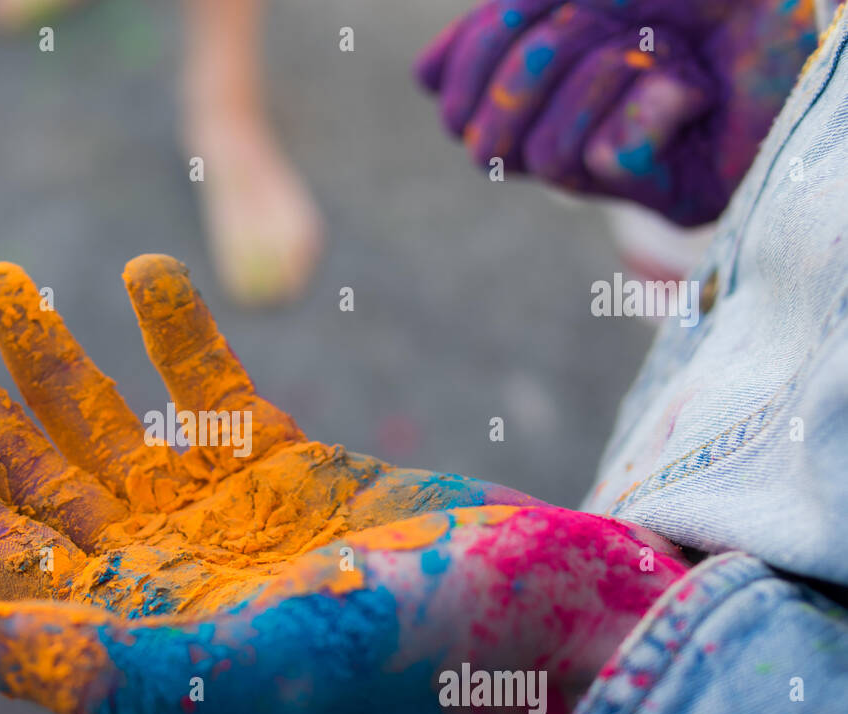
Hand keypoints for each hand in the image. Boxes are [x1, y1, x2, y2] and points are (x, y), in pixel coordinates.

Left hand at [0, 255, 688, 713]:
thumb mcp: (236, 670)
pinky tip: (144, 274)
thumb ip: (97, 667)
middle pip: (32, 475)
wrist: (522, 613)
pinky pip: (213, 392)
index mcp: (128, 623)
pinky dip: (177, 334)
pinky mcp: (287, 467)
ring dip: (49, 357)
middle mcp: (158, 569)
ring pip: (108, 426)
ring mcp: (219, 517)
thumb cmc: (388, 653)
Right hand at [415, 0, 818, 224]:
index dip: (478, 60)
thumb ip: (502, 26)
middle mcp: (574, 145)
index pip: (459, 110)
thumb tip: (423, 78)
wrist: (788, 4)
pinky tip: (688, 83)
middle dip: (534, 62)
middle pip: (488, 143)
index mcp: (543, 98)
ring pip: (548, 157)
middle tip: (597, 16)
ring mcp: (625, 179)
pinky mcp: (676, 197)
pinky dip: (647, 101)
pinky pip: (610, 162)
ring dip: (599, 73)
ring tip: (657, 44)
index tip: (530, 6)